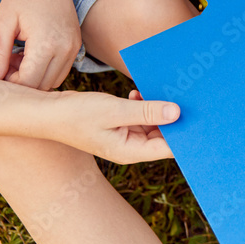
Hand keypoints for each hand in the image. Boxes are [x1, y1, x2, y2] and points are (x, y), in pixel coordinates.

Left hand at [0, 0, 81, 89]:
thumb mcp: (2, 23)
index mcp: (46, 44)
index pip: (29, 81)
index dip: (11, 84)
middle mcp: (66, 49)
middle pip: (43, 85)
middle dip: (22, 82)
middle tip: (6, 64)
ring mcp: (74, 48)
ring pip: (54, 81)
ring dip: (35, 78)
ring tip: (19, 58)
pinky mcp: (77, 46)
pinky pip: (62, 70)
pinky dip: (46, 70)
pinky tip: (32, 55)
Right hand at [49, 90, 179, 163]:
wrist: (46, 113)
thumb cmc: (76, 114)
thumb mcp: (115, 110)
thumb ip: (147, 112)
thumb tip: (177, 113)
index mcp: (131, 151)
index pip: (168, 148)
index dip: (184, 134)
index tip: (198, 117)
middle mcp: (131, 148)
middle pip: (163, 136)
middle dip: (174, 119)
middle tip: (184, 98)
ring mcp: (124, 137)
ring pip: (152, 125)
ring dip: (157, 109)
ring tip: (161, 91)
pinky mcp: (118, 126)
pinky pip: (139, 117)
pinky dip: (143, 106)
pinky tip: (138, 94)